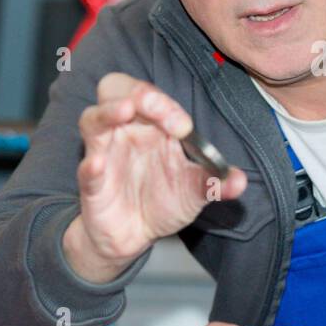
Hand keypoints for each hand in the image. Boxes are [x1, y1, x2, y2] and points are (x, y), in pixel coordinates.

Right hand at [63, 73, 246, 280]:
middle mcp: (124, 131)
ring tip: (125, 111)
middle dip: (140, 93)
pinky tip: (98, 163)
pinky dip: (91, 165)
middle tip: (158, 110)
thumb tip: (239, 181)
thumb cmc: (163, 200)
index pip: (153, 96)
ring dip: (108, 112)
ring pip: (92, 120)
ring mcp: (104, 154)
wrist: (137, 235)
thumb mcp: (196, 191)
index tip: (184, 126)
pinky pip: (86, 169)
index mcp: (152, 125)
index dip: (166, 104)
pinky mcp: (92, 185)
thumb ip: (215, 183)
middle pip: (117, 90)